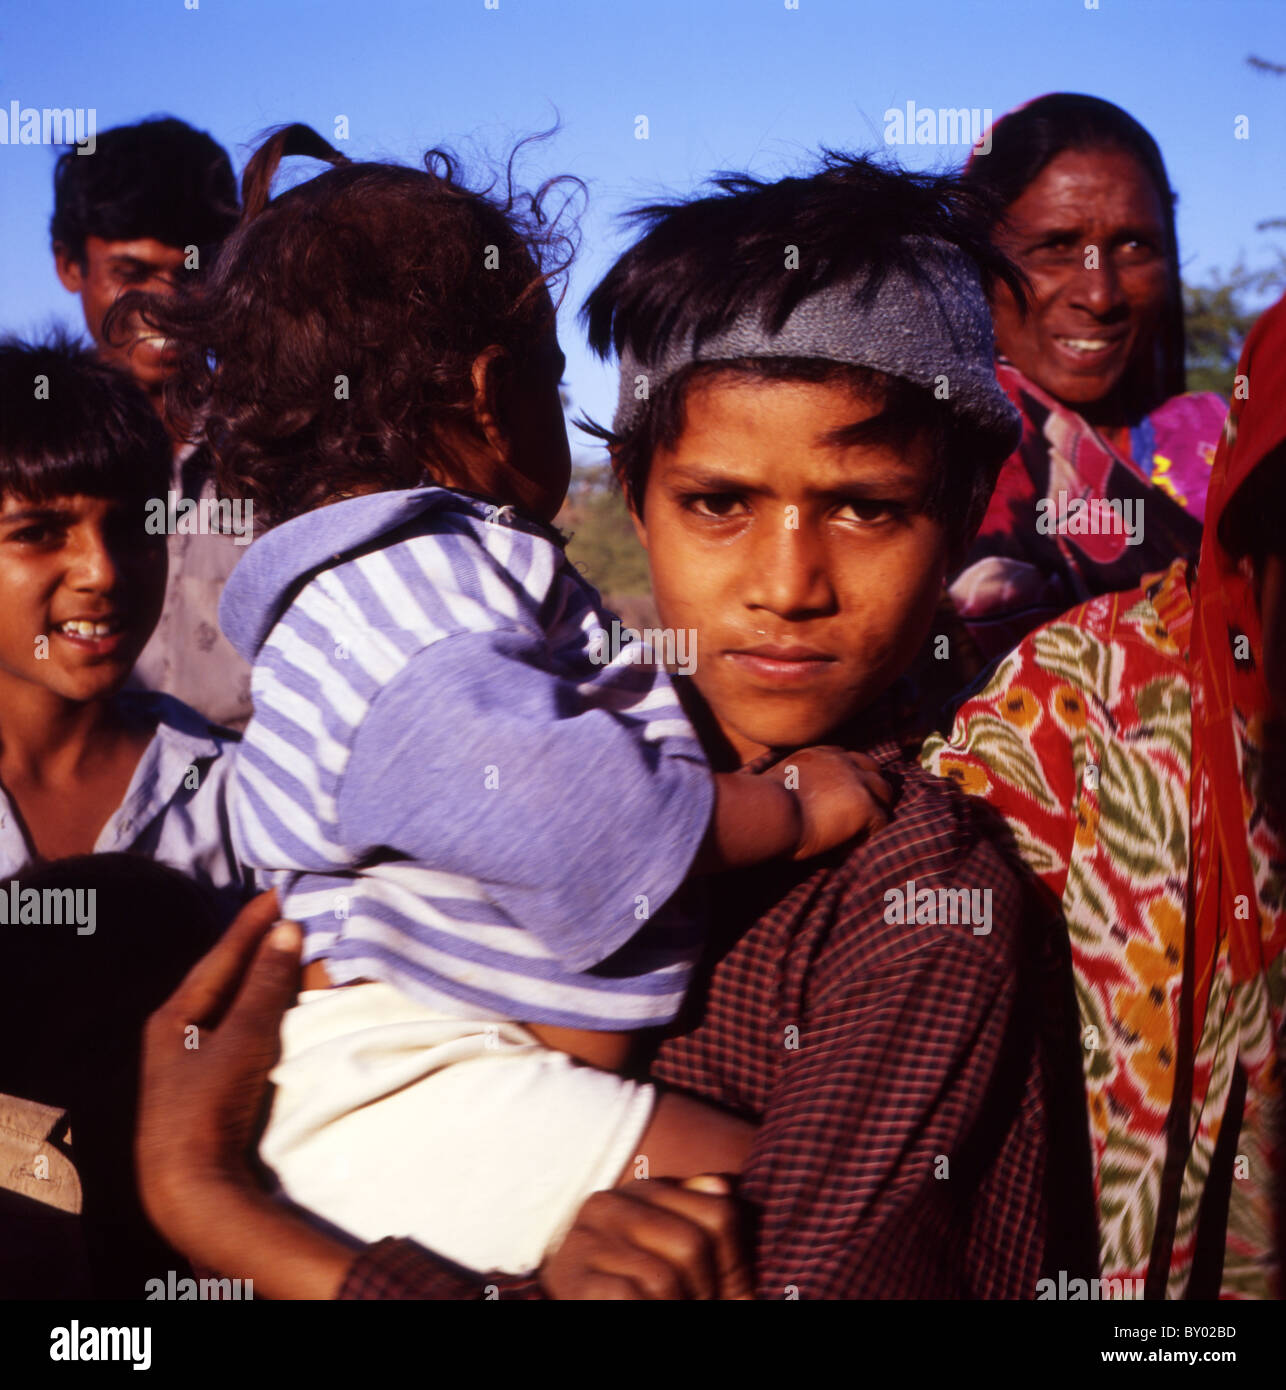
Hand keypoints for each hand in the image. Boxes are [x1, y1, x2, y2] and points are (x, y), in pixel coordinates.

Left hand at [135, 890, 299, 1244]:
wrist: (188, 1185)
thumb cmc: (209, 1104)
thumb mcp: (243, 1038)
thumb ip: (266, 984)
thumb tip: (287, 929)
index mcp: (173, 1015)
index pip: (220, 956)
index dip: (251, 924)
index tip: (278, 892)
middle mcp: (175, 1033)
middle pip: (222, 978)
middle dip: (254, 948)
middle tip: (286, 916)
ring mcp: (188, 1063)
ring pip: (229, 1006)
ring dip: (259, 980)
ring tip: (288, 952)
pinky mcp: (205, 1088)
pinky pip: (236, 1031)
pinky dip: (259, 1011)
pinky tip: (276, 1008)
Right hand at [540, 1175, 752, 1299]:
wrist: (565, 1293)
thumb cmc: (623, 1274)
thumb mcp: (661, 1241)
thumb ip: (695, 1214)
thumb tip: (722, 1186)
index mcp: (644, 1189)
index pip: (719, 1213)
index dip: (736, 1263)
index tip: (733, 1295)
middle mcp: (612, 1204)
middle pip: (693, 1245)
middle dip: (708, 1291)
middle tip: (702, 1305)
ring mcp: (589, 1239)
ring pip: (665, 1278)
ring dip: (679, 1306)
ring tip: (675, 1307)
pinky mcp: (576, 1278)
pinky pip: (630, 1297)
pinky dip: (649, 1310)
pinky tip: (643, 1306)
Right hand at [766, 746, 891, 859]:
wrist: (769, 811)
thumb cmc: (761, 804)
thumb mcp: (775, 782)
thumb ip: (789, 782)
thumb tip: (779, 800)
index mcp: (818, 755)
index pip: (846, 758)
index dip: (849, 776)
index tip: (843, 794)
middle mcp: (841, 761)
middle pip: (872, 770)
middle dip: (870, 788)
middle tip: (860, 813)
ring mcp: (857, 782)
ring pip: (884, 793)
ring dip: (876, 810)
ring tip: (861, 832)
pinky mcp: (865, 805)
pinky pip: (881, 821)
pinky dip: (869, 834)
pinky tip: (851, 846)